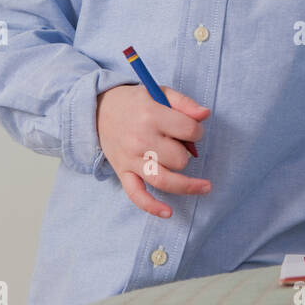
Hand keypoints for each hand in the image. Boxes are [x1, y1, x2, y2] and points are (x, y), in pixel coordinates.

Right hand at [96, 84, 211, 217]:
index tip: (193, 129)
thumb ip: (185, 103)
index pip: (189, 131)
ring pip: (164, 180)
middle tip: (180, 143)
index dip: (198, 131)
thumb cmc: (135, 102)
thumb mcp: (160, 92)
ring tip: (205, 186)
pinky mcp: (122, 172)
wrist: (99, 109)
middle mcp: (140, 140)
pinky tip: (168, 212)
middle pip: (179, 158)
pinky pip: (136, 195)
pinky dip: (152, 206)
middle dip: (187, 152)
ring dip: (187, 185)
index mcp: (151, 115)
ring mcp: (131, 159)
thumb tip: (205, 115)